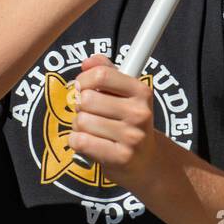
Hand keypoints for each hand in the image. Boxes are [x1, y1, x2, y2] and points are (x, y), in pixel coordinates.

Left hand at [69, 55, 158, 190]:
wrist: (147, 162)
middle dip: (80, 106)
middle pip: (87, 99)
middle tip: (89, 113)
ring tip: (91, 130)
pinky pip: (81, 141)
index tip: (82, 87)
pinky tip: (87, 142)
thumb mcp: (124, 93)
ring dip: (78, 126)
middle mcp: (139, 113)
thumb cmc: (129, 123)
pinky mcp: (121, 157)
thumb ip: (106, 72)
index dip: (84, 79)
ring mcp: (131, 137)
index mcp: (141, 91)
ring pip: (81, 121)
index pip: (102, 74)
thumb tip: (88, 61)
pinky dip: (76, 141)